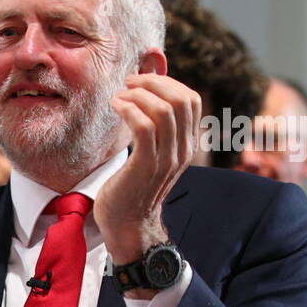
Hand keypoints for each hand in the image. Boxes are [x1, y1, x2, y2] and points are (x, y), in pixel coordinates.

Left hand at [100, 74, 199, 288]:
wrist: (129, 225)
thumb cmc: (133, 187)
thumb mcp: (152, 155)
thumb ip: (155, 131)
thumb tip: (145, 97)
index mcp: (187, 145)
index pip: (191, 100)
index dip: (167, 82)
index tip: (141, 81)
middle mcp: (182, 150)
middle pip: (181, 99)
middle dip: (153, 82)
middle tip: (129, 83)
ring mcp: (166, 158)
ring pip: (163, 110)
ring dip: (138, 94)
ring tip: (119, 96)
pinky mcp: (145, 166)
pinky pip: (143, 126)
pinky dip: (128, 109)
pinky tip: (116, 107)